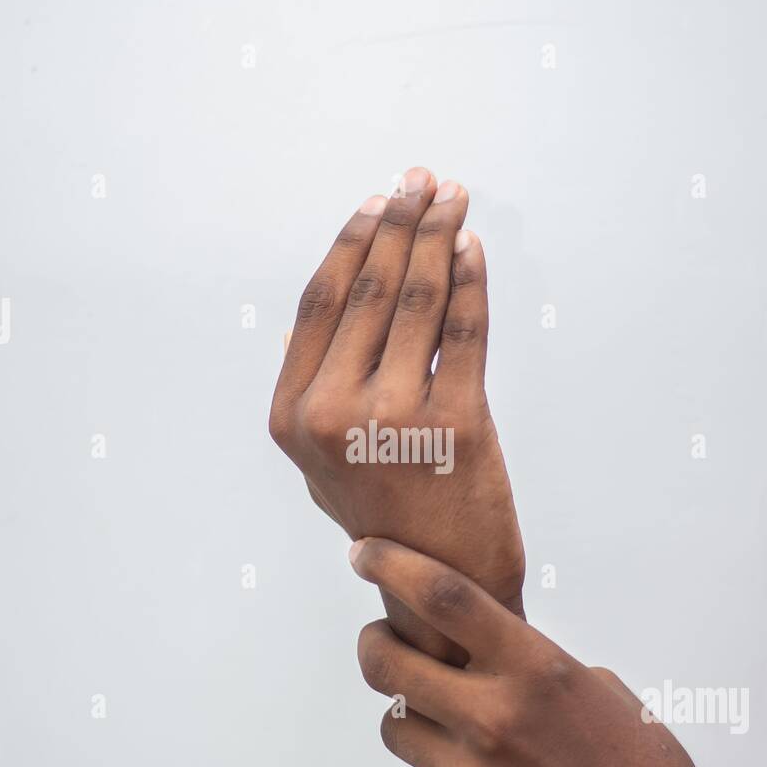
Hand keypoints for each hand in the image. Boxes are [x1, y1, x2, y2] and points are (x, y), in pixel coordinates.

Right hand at [269, 168, 524, 615]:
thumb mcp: (320, 464)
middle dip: (399, 223)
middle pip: (368, 289)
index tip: (375, 202)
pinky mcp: (458, 427)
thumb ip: (309, 393)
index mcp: (293, 416)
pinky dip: (472, 281)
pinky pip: (467, 332)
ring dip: (438, 235)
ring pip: (417, 301)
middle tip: (421, 181)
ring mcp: (395, 420)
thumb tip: (303, 319)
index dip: (350, 241)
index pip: (321, 303)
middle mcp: (334, 413)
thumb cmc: (381, 518)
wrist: (438, 585)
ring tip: (453, 197)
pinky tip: (473, 248)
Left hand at [350, 535, 736, 766]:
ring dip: (410, 715)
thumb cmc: (638, 764)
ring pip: (395, 726)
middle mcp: (495, 718)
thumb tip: (466, 647)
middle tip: (379, 641)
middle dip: (373, 644)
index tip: (365, 553)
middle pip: (386, 664)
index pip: (442, 596)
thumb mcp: (590, 688)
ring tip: (448, 720)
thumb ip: (524, 663)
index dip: (391, 564)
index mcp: (535, 668)